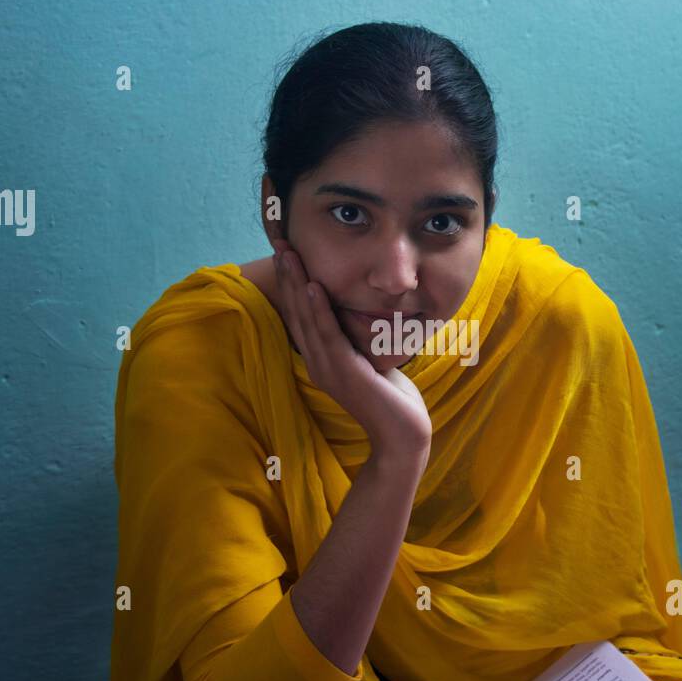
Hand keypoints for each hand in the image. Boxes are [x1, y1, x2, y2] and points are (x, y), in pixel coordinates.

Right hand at [269, 236, 432, 457]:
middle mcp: (318, 364)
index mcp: (322, 360)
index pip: (301, 316)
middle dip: (287, 278)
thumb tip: (359, 315)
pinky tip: (312, 286)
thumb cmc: (393, 400)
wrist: (402, 436)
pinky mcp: (344, 373)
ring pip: (307, 319)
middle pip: (297, 313)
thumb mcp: (372, 361)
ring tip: (288, 256)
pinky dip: (319, 310)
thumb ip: (359, 341)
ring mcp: (328, 369)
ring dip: (297, 285)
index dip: (292, 285)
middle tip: (279, 244)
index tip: (287, 256)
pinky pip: (328, 335)